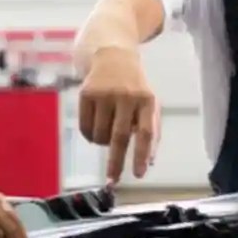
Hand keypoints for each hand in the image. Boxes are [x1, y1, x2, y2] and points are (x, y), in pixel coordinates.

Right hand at [78, 47, 159, 184]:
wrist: (113, 56)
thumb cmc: (135, 87)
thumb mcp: (149, 103)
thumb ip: (151, 131)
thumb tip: (149, 162)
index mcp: (146, 100)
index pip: (145, 132)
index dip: (141, 155)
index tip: (138, 174)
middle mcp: (126, 96)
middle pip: (120, 136)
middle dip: (116, 162)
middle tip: (113, 180)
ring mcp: (105, 93)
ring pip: (100, 135)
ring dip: (102, 144)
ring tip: (107, 133)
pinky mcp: (86, 93)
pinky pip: (85, 128)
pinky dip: (90, 136)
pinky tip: (96, 126)